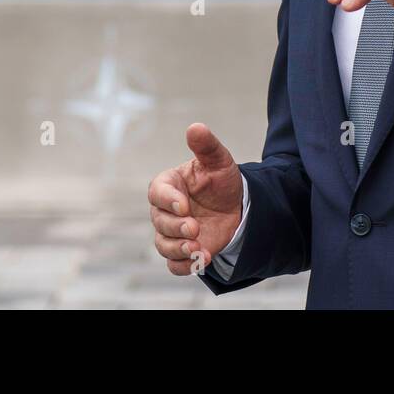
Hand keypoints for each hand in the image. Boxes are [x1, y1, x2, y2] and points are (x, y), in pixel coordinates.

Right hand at [147, 123, 242, 275]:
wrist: (236, 207)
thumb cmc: (221, 180)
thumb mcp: (219, 161)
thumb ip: (206, 146)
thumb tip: (195, 127)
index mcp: (168, 185)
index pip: (156, 192)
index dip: (167, 200)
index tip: (183, 205)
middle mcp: (165, 210)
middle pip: (159, 221)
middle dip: (176, 227)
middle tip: (195, 227)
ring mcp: (172, 233)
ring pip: (163, 244)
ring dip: (179, 248)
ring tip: (198, 248)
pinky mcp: (182, 252)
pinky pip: (174, 264)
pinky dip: (185, 265)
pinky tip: (202, 261)